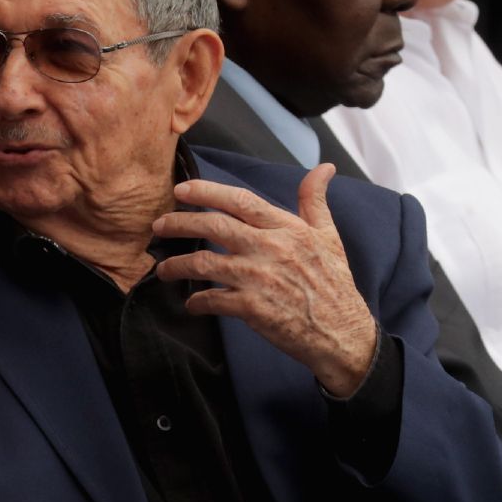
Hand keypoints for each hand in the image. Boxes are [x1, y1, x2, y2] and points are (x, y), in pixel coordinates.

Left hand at [152, 164, 377, 395]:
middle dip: (180, 223)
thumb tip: (323, 168)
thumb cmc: (334, 283)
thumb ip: (315, 201)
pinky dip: (197, 301)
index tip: (181, 190)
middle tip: (158, 226)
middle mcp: (271, 248)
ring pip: (205, 263)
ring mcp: (260, 278)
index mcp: (287, 228)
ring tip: (163, 269)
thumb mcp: (329, 236)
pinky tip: (191, 302)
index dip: (207, 192)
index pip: (240, 201)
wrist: (343, 333)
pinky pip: (213, 300)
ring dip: (177, 265)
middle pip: (214, 226)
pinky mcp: (253, 308)